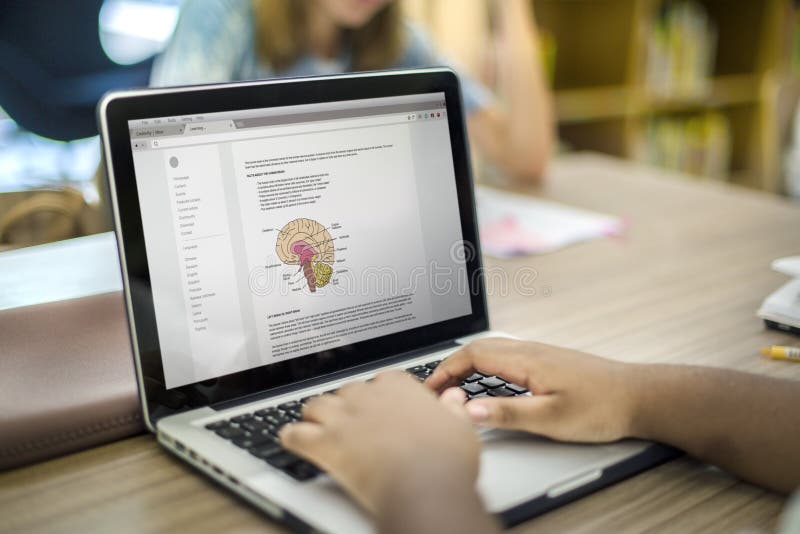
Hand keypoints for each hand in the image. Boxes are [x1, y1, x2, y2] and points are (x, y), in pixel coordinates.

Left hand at [279, 371, 480, 517]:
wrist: (424, 488)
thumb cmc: (445, 460)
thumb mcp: (461, 427)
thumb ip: (453, 408)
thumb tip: (454, 398)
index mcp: (399, 388)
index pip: (384, 379)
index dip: (382, 393)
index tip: (384, 404)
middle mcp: (368, 397)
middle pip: (348, 390)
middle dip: (348, 403)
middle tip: (352, 419)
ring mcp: (343, 418)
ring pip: (316, 405)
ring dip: (316, 414)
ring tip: (317, 423)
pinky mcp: (326, 445)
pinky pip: (296, 434)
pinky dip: (291, 437)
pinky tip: (290, 438)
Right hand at [426, 338, 638, 441]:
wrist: (639, 396)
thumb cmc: (601, 407)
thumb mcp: (551, 418)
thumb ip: (507, 414)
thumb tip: (469, 410)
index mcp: (526, 360)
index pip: (473, 355)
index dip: (445, 370)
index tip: (429, 388)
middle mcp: (531, 350)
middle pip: (479, 349)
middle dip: (451, 366)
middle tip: (435, 390)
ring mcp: (541, 353)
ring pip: (493, 351)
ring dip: (468, 365)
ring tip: (455, 387)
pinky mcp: (549, 361)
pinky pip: (506, 356)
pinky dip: (486, 366)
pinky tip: (489, 383)